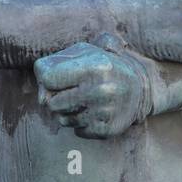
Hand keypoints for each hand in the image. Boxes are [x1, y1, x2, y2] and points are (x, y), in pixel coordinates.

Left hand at [34, 39, 151, 139]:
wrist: (140, 89)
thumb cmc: (104, 67)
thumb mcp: (85, 51)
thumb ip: (57, 61)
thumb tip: (41, 89)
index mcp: (94, 65)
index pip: (48, 78)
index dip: (45, 78)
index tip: (54, 77)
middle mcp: (101, 89)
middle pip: (51, 102)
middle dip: (54, 97)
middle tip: (68, 91)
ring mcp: (104, 112)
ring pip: (62, 119)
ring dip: (67, 111)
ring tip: (83, 100)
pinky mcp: (106, 130)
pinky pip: (76, 131)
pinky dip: (80, 123)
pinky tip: (92, 112)